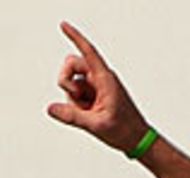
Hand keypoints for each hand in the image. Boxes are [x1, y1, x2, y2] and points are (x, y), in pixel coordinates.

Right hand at [46, 21, 147, 153]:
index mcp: (105, 79)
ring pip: (72, 81)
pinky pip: (76, 93)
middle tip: (75, 97)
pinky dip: (77, 104)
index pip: (88, 53)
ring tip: (89, 112)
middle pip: (72, 65)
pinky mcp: (94, 95)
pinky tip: (89, 114)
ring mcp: (96, 86)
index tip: (64, 25)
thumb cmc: (125, 130)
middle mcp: (100, 78)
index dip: (75, 37)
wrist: (137, 140)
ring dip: (73, 97)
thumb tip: (52, 108)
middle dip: (67, 81)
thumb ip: (73, 116)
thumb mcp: (97, 125)